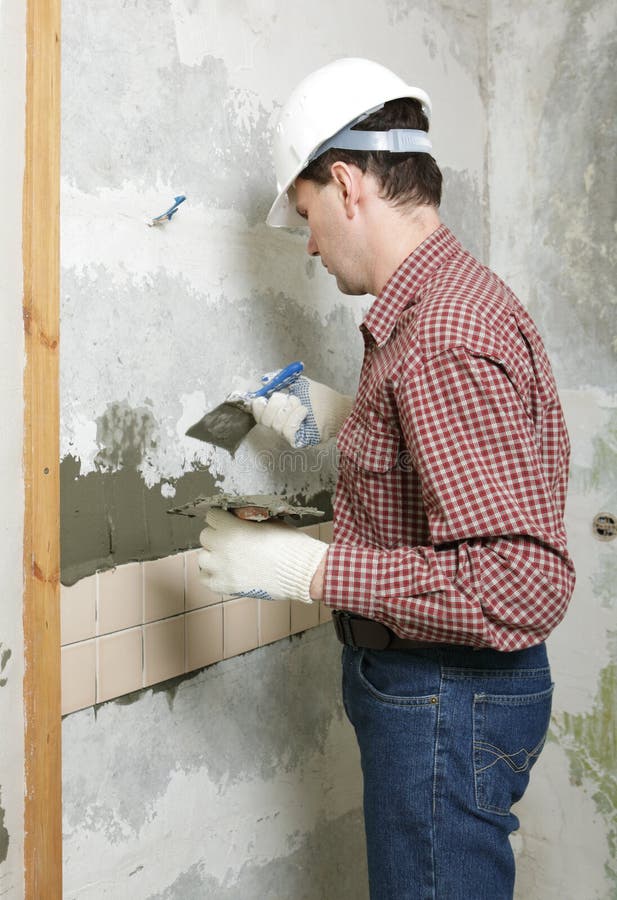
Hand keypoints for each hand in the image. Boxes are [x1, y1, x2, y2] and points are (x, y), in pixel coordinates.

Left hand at [198, 509, 327, 602]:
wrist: (301, 572)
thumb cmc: (289, 545)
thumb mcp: (269, 522)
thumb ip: (248, 520)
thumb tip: (239, 518)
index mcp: (233, 529)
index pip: (211, 516)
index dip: (222, 518)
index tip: (228, 522)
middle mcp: (223, 548)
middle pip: (205, 536)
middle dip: (217, 536)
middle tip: (231, 540)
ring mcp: (222, 569)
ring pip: (202, 558)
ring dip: (213, 555)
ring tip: (228, 557)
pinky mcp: (225, 586)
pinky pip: (205, 579)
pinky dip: (212, 575)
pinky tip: (226, 571)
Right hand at [251, 374, 352, 447]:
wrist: (337, 406)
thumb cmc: (320, 397)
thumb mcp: (299, 383)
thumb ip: (281, 380)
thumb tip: (264, 379)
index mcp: (279, 413)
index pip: (259, 414)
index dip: (257, 405)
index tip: (262, 396)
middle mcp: (282, 425)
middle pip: (263, 420)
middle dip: (275, 405)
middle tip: (289, 398)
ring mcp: (290, 434)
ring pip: (275, 425)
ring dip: (289, 410)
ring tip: (302, 405)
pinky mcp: (299, 441)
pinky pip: (287, 431)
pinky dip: (295, 418)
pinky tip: (304, 413)